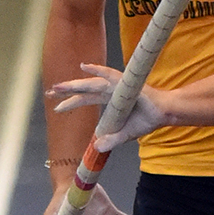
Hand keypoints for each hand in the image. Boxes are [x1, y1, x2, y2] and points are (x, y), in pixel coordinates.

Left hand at [48, 63, 170, 151]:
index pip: (85, 100)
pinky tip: (84, 66)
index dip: (71, 103)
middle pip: (84, 90)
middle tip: (49, 92)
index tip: (56, 107)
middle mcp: (109, 90)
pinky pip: (109, 75)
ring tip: (59, 87)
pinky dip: (98, 70)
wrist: (164, 113)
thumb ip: (111, 140)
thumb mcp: (125, 135)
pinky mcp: (126, 83)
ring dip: (75, 84)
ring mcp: (117, 85)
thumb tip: (96, 148)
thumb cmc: (146, 119)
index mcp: (108, 100)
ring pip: (92, 84)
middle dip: (66, 91)